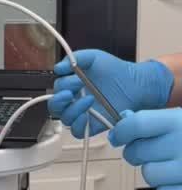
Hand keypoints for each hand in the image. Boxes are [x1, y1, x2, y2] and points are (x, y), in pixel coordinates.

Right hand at [49, 50, 172, 137]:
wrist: (134, 83)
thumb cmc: (114, 70)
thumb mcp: (94, 57)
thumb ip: (76, 58)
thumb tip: (58, 68)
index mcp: (72, 85)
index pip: (57, 89)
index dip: (63, 85)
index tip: (76, 78)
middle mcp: (75, 100)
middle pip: (55, 106)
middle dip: (59, 100)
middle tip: (71, 93)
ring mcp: (83, 113)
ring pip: (65, 119)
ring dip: (72, 110)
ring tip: (89, 99)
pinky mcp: (92, 125)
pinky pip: (77, 132)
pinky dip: (78, 126)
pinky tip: (86, 116)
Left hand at [109, 108, 181, 189]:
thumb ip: (156, 120)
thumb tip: (124, 121)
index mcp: (179, 121)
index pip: (137, 124)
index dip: (122, 131)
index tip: (118, 136)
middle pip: (137, 151)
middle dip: (137, 152)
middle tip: (150, 151)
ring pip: (149, 174)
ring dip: (154, 171)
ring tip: (171, 165)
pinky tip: (178, 180)